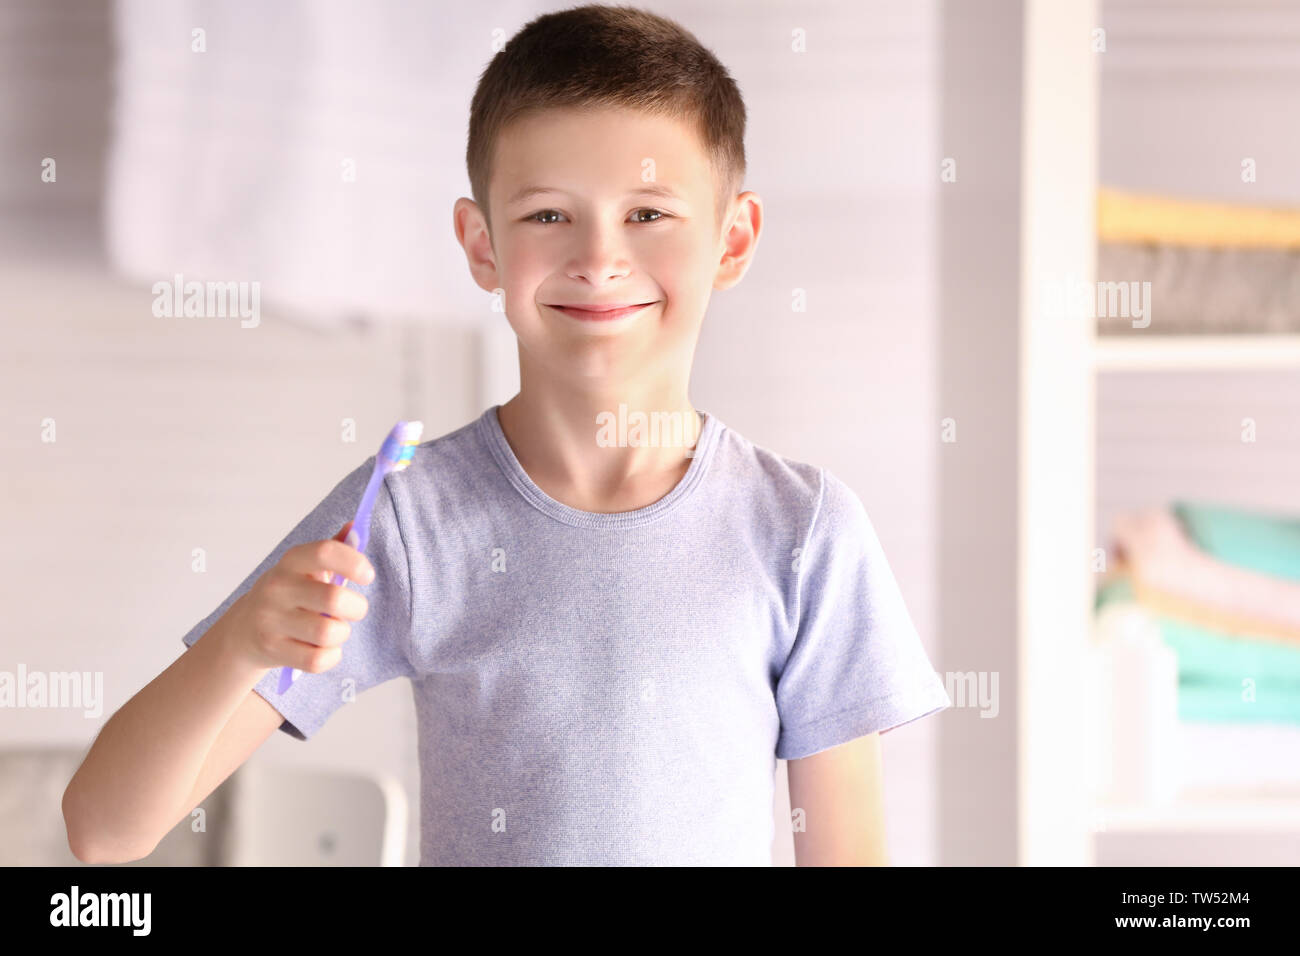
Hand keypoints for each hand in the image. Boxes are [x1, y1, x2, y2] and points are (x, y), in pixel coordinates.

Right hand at [221, 521, 373, 673]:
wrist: (244, 630)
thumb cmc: (288, 595)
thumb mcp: (304, 568)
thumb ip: (333, 549)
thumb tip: (356, 527)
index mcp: (291, 562)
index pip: (325, 551)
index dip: (354, 562)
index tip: (368, 576)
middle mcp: (277, 588)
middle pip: (334, 598)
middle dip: (357, 608)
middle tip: (354, 610)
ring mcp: (271, 620)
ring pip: (328, 632)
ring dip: (342, 634)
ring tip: (335, 629)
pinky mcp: (271, 650)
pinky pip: (317, 660)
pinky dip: (331, 657)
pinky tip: (325, 649)